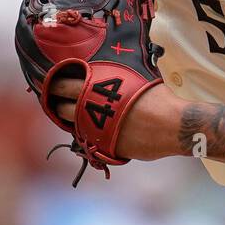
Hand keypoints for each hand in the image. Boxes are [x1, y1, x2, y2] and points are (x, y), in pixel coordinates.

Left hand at [47, 77, 178, 160]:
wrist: (173, 125)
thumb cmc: (159, 99)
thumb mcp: (136, 80)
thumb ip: (117, 81)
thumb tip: (109, 78)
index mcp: (102, 89)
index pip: (69, 85)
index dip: (58, 84)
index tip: (52, 82)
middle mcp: (96, 109)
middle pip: (64, 106)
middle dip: (55, 102)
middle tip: (51, 98)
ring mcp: (99, 129)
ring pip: (72, 124)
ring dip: (66, 118)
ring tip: (62, 112)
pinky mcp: (105, 146)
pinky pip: (87, 138)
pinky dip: (83, 132)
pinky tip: (83, 128)